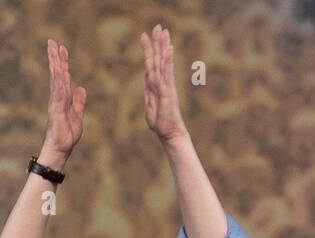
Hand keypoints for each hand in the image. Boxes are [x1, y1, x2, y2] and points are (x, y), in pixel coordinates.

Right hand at [41, 39, 85, 167]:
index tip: (62, 48)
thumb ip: (79, 102)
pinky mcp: (56, 111)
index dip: (63, 62)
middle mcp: (57, 98)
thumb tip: (81, 87)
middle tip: (52, 42)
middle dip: (55, 58)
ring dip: (55, 65)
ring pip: (56, 80)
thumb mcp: (77, 116)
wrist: (60, 150)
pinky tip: (59, 71)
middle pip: (57, 74)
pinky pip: (58, 93)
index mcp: (63, 99)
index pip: (63, 77)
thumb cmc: (67, 136)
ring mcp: (55, 103)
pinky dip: (59, 82)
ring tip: (53, 50)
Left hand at [140, 24, 187, 144]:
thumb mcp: (149, 105)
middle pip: (158, 58)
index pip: (151, 63)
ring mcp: (166, 86)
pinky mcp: (169, 91)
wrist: (169, 134)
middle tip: (158, 26)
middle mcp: (162, 82)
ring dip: (163, 46)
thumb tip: (145, 78)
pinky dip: (167, 61)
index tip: (145, 35)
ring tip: (164, 31)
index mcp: (155, 85)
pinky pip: (168, 73)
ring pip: (163, 62)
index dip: (148, 49)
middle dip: (157, 42)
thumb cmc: (160, 122)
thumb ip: (148, 91)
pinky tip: (168, 49)